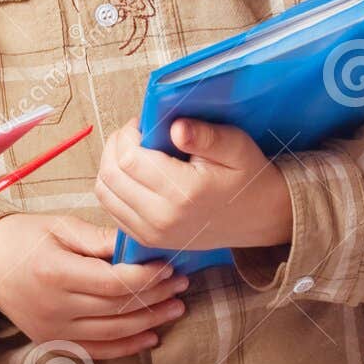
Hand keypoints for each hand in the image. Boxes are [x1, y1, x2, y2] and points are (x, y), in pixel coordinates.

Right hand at [0, 212, 189, 359]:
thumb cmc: (23, 237)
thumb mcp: (60, 227)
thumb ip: (99, 239)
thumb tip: (139, 247)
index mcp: (55, 273)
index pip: (114, 282)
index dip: (146, 277)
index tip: (169, 266)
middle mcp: (55, 307)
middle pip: (117, 307)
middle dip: (155, 297)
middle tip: (182, 284)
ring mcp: (53, 329)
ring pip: (113, 332)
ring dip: (149, 322)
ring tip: (175, 308)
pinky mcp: (52, 341)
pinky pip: (96, 350)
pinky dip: (126, 346)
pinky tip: (151, 336)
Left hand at [95, 118, 291, 251]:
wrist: (258, 217)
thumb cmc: (246, 177)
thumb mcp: (236, 146)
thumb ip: (205, 136)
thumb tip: (175, 127)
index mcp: (183, 193)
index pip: (129, 159)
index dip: (128, 134)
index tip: (143, 123)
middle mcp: (162, 218)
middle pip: (111, 175)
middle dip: (115, 145)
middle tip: (135, 133)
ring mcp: (152, 233)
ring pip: (104, 192)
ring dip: (110, 165)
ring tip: (132, 150)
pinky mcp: (147, 239)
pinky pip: (112, 209)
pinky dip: (113, 186)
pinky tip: (133, 173)